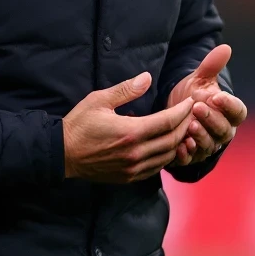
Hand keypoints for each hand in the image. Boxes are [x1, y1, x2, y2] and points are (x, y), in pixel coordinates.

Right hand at [62, 71, 193, 182]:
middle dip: (186, 125)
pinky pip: (156, 168)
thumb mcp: (100, 99)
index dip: (183, 111)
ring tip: (184, 128)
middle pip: (173, 140)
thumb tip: (147, 78)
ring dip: (179, 142)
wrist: (63, 153)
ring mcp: (133, 168)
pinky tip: (167, 146)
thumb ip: (126, 90)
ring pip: (167, 156)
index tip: (190, 102)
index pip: (168, 122)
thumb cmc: (80, 124)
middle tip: (191, 113)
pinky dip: (166, 156)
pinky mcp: (129, 177)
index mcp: (130, 132)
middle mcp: (135, 153)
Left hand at [166, 44, 246, 166]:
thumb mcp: (200, 79)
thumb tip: (225, 47)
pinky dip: (187, 154)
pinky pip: (192, 159)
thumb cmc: (193, 95)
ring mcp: (208, 145)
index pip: (238, 112)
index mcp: (229, 113)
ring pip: (209, 145)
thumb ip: (212, 66)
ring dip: (200, 136)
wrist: (175, 112)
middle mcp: (222, 132)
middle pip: (224, 130)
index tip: (217, 96)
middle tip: (198, 107)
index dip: (229, 105)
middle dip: (211, 119)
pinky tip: (180, 145)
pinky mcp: (192, 156)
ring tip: (189, 125)